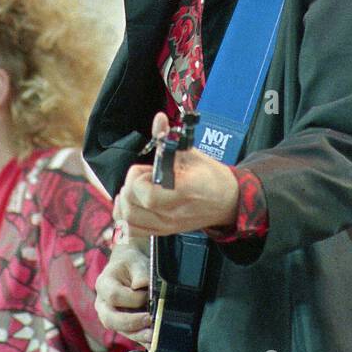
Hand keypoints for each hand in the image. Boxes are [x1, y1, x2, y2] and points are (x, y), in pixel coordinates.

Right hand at [95, 236, 152, 347]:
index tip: (146, 294)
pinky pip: (130, 335)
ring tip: (153, 335)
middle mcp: (103, 303)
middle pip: (111, 319)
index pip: (114, 296)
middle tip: (150, 319)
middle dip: (132, 323)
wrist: (130, 269)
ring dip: (138, 334)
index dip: (132, 298)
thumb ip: (140, 273)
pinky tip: (152, 341)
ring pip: (120, 331)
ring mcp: (110, 316)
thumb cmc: (131, 264)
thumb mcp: (136, 262)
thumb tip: (143, 285)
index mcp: (103, 284)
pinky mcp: (121, 325)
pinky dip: (142, 339)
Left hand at [114, 111, 238, 239]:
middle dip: (129, 188)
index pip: (146, 195)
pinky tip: (130, 203)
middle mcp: (172, 213)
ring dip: (123, 202)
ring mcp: (167, 225)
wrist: (228, 200)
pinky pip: (132, 231)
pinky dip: (124, 218)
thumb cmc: (211, 176)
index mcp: (182, 192)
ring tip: (133, 190)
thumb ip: (168, 139)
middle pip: (132, 208)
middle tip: (140, 178)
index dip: (138, 179)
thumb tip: (159, 119)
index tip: (145, 169)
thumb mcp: (191, 153)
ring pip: (127, 221)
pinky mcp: (163, 232)